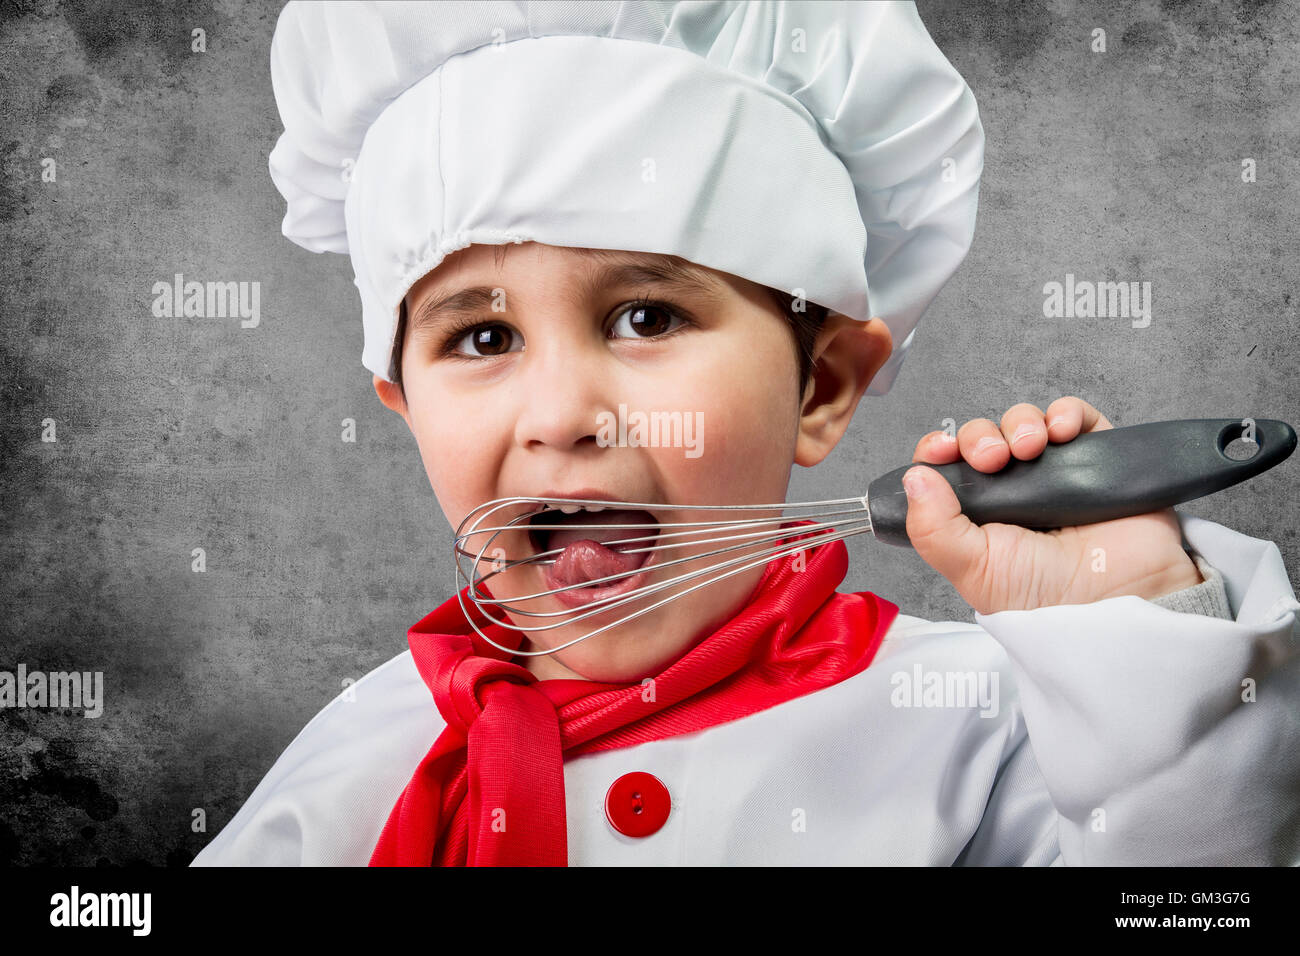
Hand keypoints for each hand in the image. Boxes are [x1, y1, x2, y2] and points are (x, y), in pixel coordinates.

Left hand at [901, 397, 1203, 614]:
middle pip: (980, 438)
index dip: (937, 451)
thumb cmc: (1048, 595)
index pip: (943, 468)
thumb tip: (913, 476)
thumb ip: (933, 527)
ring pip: (1023, 423)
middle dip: (979, 436)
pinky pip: (1076, 418)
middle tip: (992, 458)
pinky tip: (1063, 430)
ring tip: (1030, 449)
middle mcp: (1011, 492)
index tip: (940, 451)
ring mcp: (1054, 473)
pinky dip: (1066, 413)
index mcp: (976, 516)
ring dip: (1020, 423)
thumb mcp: (973, 568)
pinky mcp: (1096, 459)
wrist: (1119, 599)